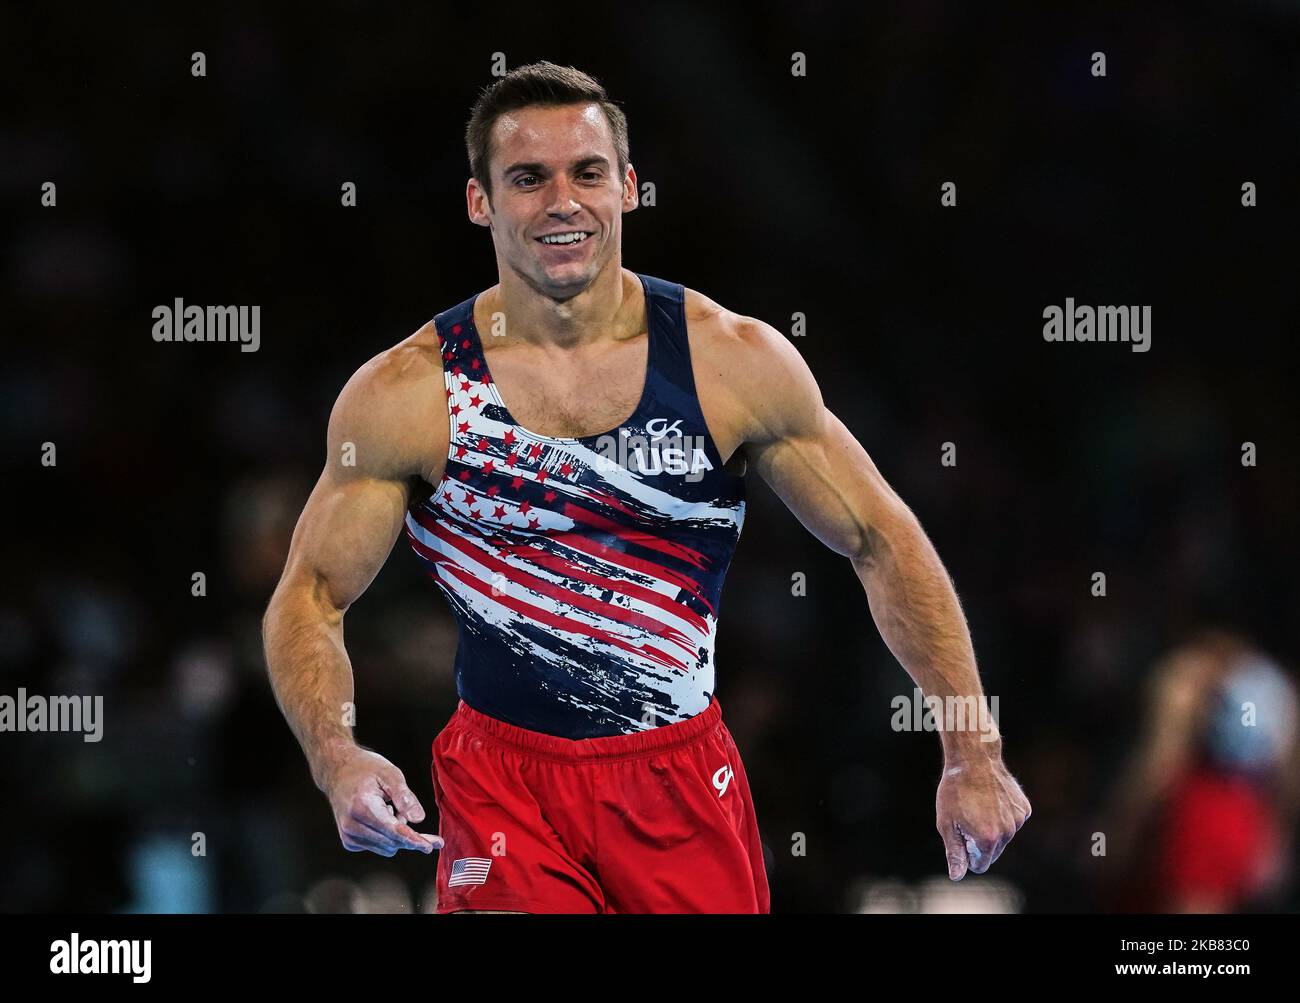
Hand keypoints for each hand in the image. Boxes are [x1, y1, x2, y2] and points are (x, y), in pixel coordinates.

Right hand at [324, 748, 443, 856]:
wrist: (337, 771)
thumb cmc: (365, 769)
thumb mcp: (389, 773)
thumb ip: (405, 796)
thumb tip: (419, 819)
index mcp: (362, 807)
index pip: (393, 830)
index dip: (414, 839)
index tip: (431, 846)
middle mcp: (352, 825)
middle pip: (392, 842)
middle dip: (413, 839)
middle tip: (432, 838)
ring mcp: (349, 835)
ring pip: (387, 848)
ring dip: (398, 835)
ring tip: (392, 809)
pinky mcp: (349, 841)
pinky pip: (379, 847)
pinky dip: (387, 836)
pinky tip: (382, 817)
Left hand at [936, 754, 1030, 878]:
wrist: (973, 758)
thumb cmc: (955, 791)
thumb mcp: (947, 823)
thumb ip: (954, 852)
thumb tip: (957, 876)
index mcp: (988, 838)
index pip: (981, 865)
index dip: (967, 854)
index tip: (960, 837)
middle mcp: (1008, 832)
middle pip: (993, 852)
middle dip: (980, 843)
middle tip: (966, 818)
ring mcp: (1018, 820)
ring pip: (1004, 837)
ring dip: (991, 828)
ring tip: (978, 806)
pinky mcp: (1024, 808)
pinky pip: (1012, 821)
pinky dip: (1002, 815)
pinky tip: (992, 799)